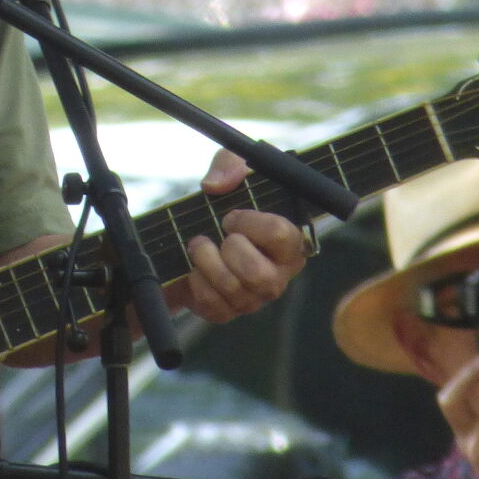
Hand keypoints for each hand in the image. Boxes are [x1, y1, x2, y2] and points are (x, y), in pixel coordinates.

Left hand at [178, 150, 308, 322]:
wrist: (189, 239)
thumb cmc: (222, 205)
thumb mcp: (229, 173)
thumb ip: (230, 165)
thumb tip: (217, 184)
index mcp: (290, 242)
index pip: (280, 234)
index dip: (249, 223)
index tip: (231, 216)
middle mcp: (278, 275)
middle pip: (257, 272)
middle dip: (228, 248)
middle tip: (218, 235)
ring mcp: (254, 298)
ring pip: (231, 287)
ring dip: (206, 260)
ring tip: (200, 246)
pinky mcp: (228, 312)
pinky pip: (212, 302)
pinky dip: (196, 280)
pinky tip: (196, 268)